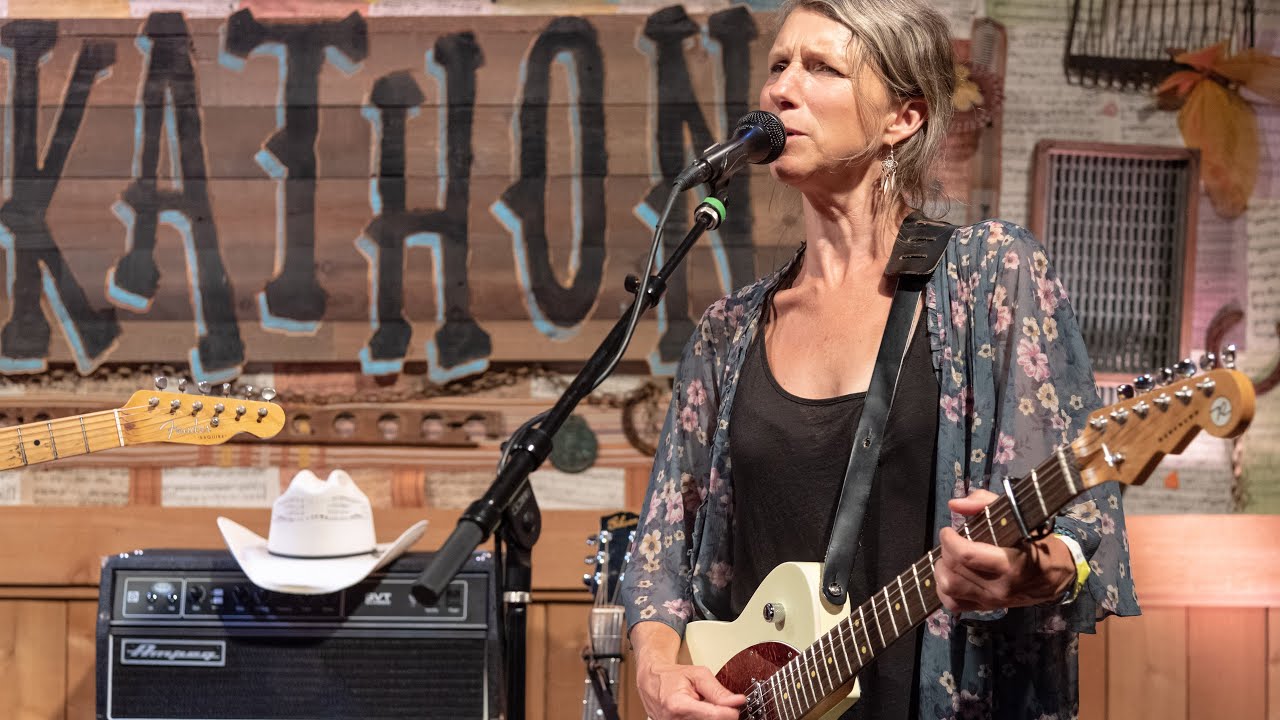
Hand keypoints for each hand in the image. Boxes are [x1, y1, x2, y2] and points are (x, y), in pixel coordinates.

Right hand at [631, 622, 744, 719]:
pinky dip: (702, 719)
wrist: (650, 681)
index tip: (736, 707)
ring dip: (710, 717)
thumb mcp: (697, 674)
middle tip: (721, 704)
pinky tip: (699, 712)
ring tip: (703, 704)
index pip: (713, 716)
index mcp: (678, 705)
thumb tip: (737, 701)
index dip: (729, 712)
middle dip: (720, 714)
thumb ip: (718, 690)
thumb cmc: (672, 676)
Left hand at [935, 488, 1075, 612]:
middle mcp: (999, 587)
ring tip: (949, 558)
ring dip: (942, 571)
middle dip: (945, 552)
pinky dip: (945, 591)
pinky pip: (955, 605)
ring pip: (949, 590)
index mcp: (1009, 564)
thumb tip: (955, 505)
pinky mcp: (987, 608)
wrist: (1058, 575)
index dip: (949, 540)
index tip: (949, 530)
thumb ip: (984, 503)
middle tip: (951, 541)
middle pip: (953, 572)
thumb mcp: (1018, 516)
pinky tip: (951, 576)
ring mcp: (992, 601)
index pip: (965, 556)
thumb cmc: (1038, 542)